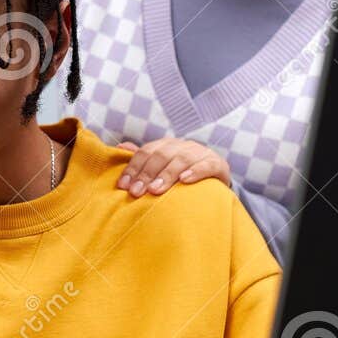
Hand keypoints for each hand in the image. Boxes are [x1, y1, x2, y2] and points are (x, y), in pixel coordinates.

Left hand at [116, 138, 230, 197]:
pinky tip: (184, 181)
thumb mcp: (162, 167)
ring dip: (167, 174)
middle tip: (136, 192)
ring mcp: (200, 153)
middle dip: (146, 174)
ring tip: (155, 189)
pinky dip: (195, 172)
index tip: (123, 186)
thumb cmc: (182, 175)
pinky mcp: (217, 163)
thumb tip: (120, 147)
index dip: (133, 168)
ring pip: (181, 159)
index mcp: (166, 145)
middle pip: (161, 155)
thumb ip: (143, 159)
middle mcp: (182, 146)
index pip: (145, 152)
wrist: (215, 180)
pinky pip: (206, 165)